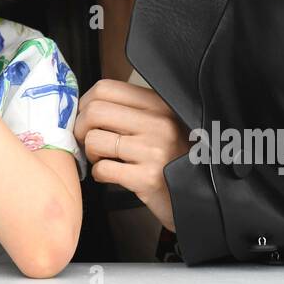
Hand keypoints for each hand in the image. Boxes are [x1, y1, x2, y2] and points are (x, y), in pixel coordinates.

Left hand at [74, 79, 188, 230]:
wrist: (202, 195)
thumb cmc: (174, 158)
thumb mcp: (160, 124)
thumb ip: (131, 111)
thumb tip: (86, 105)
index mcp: (158, 104)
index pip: (106, 88)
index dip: (85, 103)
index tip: (84, 116)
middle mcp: (158, 123)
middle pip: (94, 111)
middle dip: (80, 129)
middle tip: (85, 140)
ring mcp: (153, 150)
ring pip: (94, 140)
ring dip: (90, 153)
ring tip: (102, 158)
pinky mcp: (147, 178)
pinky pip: (103, 170)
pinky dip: (98, 174)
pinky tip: (110, 175)